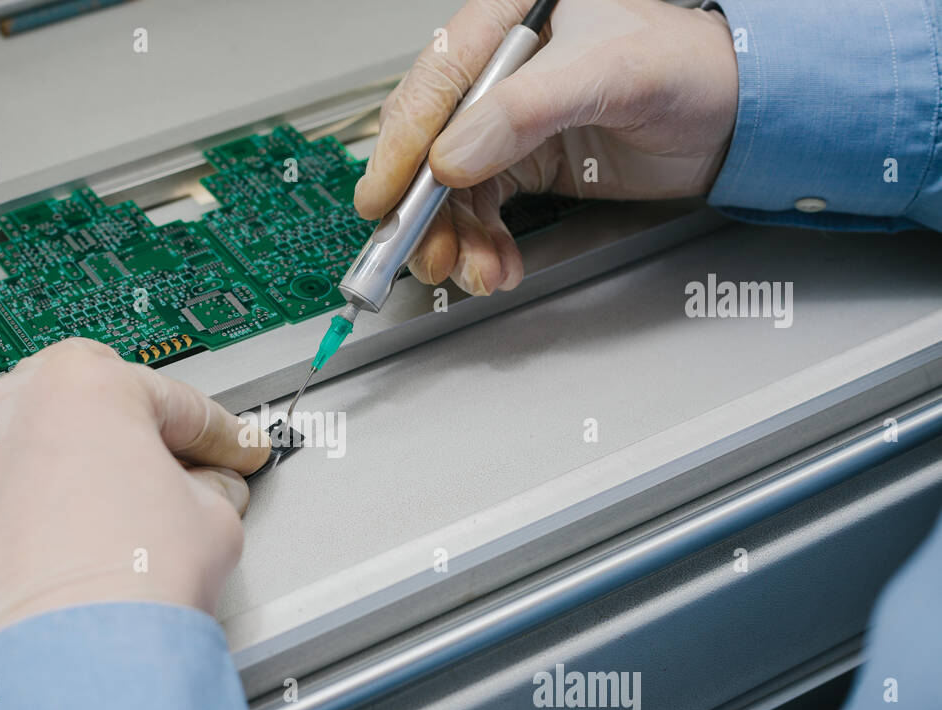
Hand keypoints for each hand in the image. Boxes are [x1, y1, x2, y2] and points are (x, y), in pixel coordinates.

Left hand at [0, 339, 269, 665]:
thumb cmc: (118, 590)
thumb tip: (208, 495)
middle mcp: (10, 410)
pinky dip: (45, 520)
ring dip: (88, 482)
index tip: (235, 454)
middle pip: (96, 412)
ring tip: (132, 531)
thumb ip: (214, 489)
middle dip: (144, 446)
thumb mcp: (214, 521)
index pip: (175, 403)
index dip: (222, 437)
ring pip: (45, 455)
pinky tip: (83, 559)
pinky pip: (10, 504)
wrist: (56, 670)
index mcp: (80, 382)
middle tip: (189, 482)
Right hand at [355, 0, 737, 294]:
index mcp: (505, 17)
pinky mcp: (521, 161)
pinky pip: (481, 210)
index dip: (402, 144)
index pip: (434, 82)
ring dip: (455, 238)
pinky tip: (495, 265)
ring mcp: (504, 119)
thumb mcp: (609, 73)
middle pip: (428, 142)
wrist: (735, 116)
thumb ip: (525, 109)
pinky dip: (482, 245)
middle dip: (424, 207)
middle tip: (424, 253)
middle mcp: (495, 69)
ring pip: (449, 188)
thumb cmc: (688, 66)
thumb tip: (452, 155)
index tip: (386, 198)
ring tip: (473, 272)